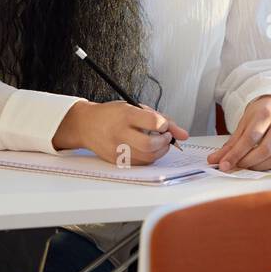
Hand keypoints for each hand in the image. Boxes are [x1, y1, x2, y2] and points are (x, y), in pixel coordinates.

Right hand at [52, 100, 188, 164]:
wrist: (86, 125)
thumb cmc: (113, 115)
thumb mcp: (135, 108)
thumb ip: (162, 119)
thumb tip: (184, 135)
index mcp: (126, 115)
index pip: (152, 122)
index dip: (164, 124)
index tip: (164, 125)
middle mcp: (120, 133)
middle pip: (150, 144)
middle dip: (165, 142)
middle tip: (166, 136)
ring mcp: (117, 149)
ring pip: (148, 157)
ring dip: (160, 150)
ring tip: (159, 142)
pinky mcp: (117, 161)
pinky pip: (141, 163)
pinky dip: (150, 157)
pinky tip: (149, 149)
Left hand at [207, 95, 270, 171]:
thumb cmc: (260, 115)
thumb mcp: (243, 124)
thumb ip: (230, 144)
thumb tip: (214, 160)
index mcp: (265, 114)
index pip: (250, 138)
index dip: (236, 154)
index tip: (224, 165)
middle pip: (264, 150)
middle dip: (247, 162)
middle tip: (236, 165)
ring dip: (257, 167)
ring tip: (247, 165)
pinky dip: (268, 166)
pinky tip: (259, 164)